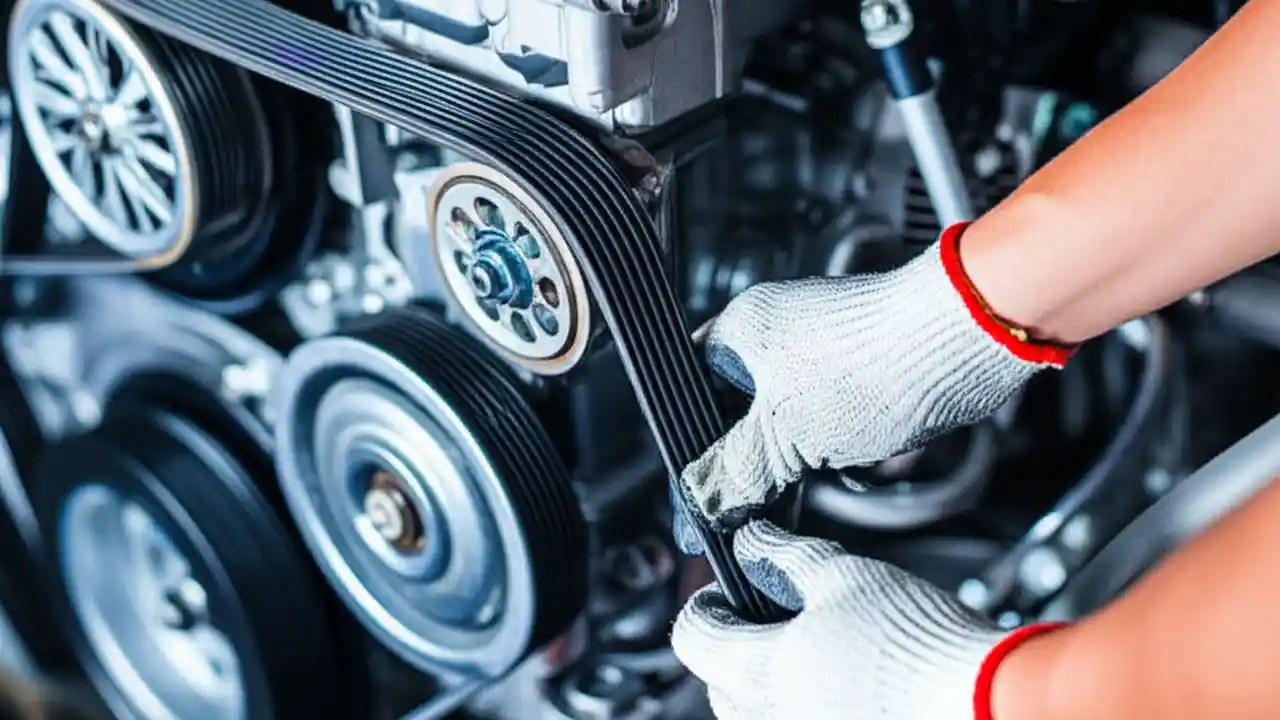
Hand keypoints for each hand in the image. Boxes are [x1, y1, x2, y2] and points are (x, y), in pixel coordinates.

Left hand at [672, 521, 1049, 719]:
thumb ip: (785, 554)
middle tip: (766, 617)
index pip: (692, 637)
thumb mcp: (842, 573)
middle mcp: (771, 719)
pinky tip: (837, 684)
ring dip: (765, 683)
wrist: (978, 698)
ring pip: (755, 715)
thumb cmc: (915, 639)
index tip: (724, 589)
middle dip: (732, 647)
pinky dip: (803, 706)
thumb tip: (752, 538)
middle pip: (718, 685)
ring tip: (807, 650)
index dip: (703, 603)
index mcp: (760, 671)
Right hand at [679, 229, 1067, 530]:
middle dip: (749, 460)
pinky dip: (833, 448)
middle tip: (746, 504)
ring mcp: (821, 351)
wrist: (962, 341)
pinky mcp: (861, 370)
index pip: (688, 392)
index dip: (689, 446)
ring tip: (804, 485)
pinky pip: (829, 419)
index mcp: (740, 332)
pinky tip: (847, 467)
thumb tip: (704, 502)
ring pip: (787, 420)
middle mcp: (776, 334)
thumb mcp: (783, 436)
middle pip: (739, 411)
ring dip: (795, 459)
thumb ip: (735, 473)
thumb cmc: (870, 364)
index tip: (695, 494)